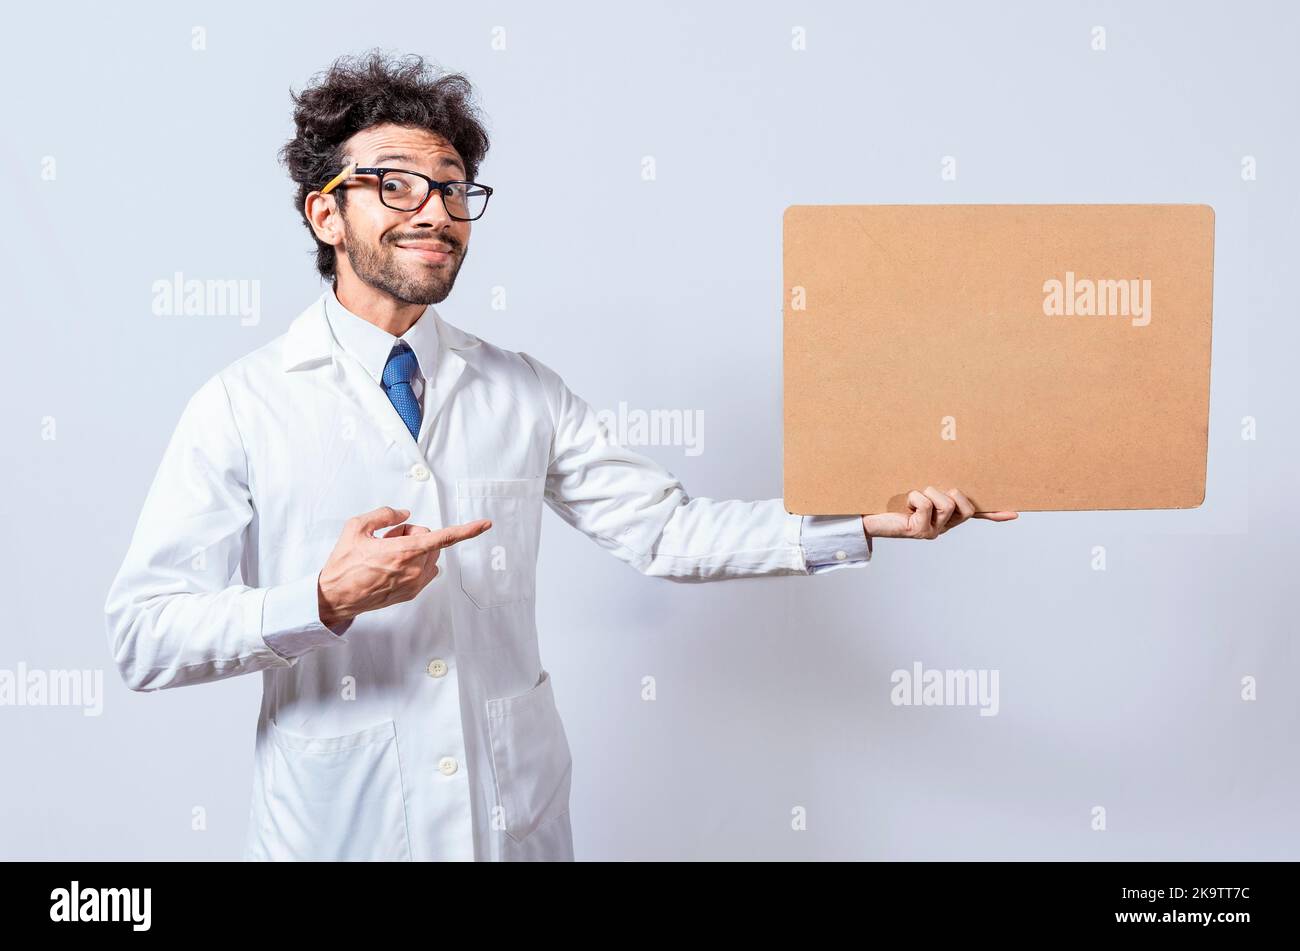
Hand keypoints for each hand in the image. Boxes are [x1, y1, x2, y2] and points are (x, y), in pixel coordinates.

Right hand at [316, 506, 491, 626]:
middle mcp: (414, 569)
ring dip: (414, 550)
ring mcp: (414, 583)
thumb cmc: (344, 564)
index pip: (444, 537)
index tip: (485, 524)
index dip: (467, 529)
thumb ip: (385, 515)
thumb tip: (404, 514)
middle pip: (431, 540)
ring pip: (429, 556)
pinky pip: (424, 571)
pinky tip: (390, 567)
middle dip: (414, 534)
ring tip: (387, 554)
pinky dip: (413, 564)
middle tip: (389, 539)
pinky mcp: (411, 593)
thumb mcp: (357, 527)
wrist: (336, 596)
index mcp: (404, 551)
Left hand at [861, 487, 1016, 539]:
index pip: (977, 515)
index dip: (996, 514)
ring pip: (947, 505)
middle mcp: (943, 525)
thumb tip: (943, 460)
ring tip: (914, 496)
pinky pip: (926, 506)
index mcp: (947, 514)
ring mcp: (932, 531)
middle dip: (951, 493)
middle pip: (965, 507)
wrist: (867, 514)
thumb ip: (932, 480)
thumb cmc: (892, 498)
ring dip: (929, 492)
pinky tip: (904, 503)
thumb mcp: (917, 486)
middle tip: (931, 490)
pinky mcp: (919, 531)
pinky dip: (914, 497)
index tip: (1016, 513)